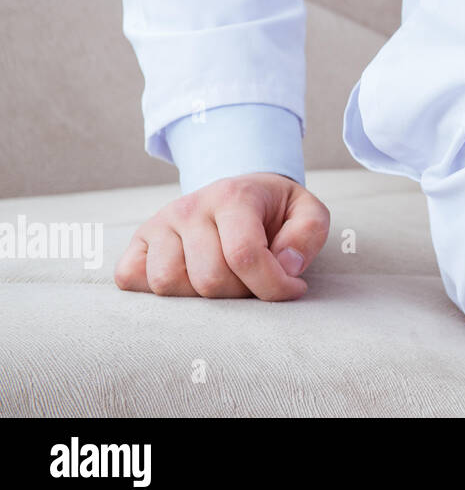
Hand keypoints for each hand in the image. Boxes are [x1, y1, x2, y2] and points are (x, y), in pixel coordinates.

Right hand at [114, 173, 329, 300]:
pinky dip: (158, 293)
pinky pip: (130, 278)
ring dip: (202, 298)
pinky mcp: (138, 241)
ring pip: (167, 284)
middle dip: (241, 294)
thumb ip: (308, 234)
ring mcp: (159, 224)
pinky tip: (190, 283)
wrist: (240, 191)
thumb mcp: (307, 212)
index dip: (272, 284)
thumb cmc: (275, 211)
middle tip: (256, 283)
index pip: (244, 254)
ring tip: (226, 282)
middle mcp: (189, 207)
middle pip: (208, 278)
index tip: (294, 288)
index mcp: (232, 196)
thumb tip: (286, 266)